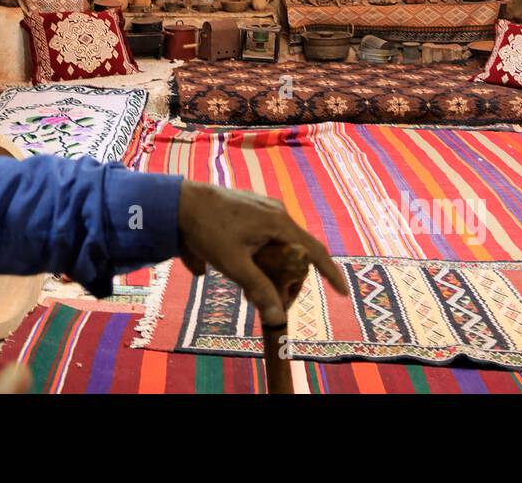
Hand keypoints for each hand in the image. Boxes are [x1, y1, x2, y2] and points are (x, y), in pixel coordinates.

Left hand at [177, 182, 348, 326]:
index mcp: (279, 223)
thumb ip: (259, 290)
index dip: (330, 273)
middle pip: (297, 252)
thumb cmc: (207, 231)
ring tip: (252, 289)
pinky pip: (266, 236)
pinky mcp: (250, 209)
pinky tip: (240, 269)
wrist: (179, 202)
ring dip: (274, 269)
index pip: (315, 251)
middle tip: (275, 303)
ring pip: (280, 245)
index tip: (342, 292)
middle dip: (290, 280)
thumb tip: (278, 318)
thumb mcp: (234, 265)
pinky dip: (263, 256)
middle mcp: (277, 212)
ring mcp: (263, 208)